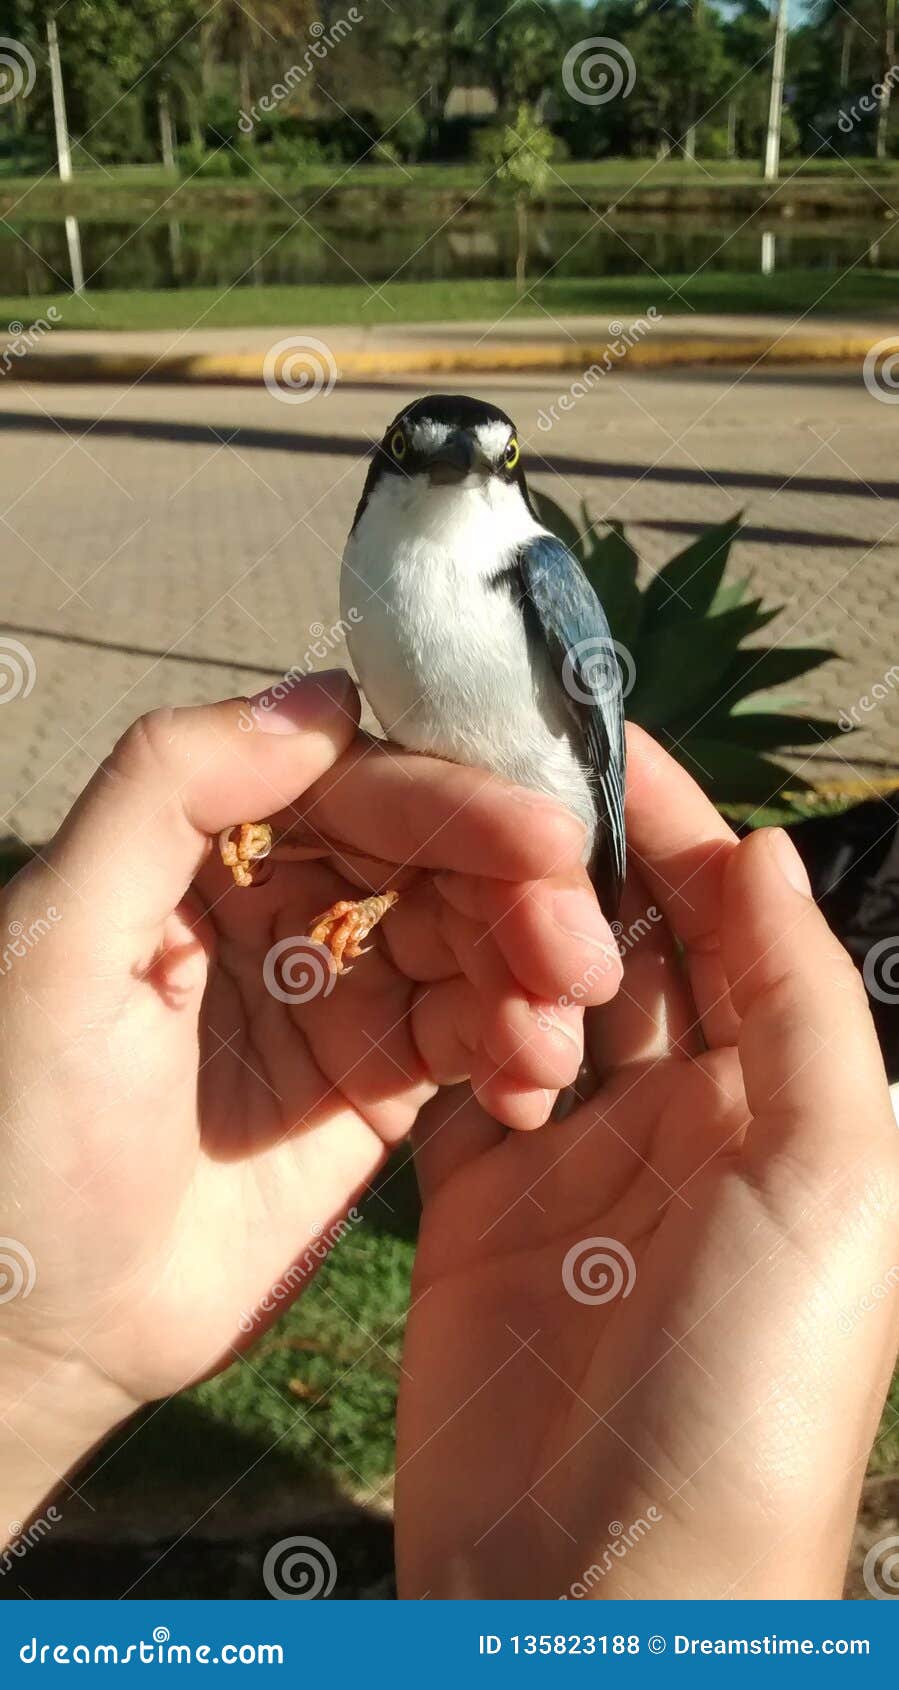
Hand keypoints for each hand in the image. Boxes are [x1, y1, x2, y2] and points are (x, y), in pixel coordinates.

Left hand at [0, 673, 619, 1528]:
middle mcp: (275, 904)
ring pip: (469, 940)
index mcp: (199, 846)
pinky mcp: (373, 1084)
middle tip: (577, 949)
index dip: (453, 800)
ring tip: (555, 1033)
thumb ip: (170, 790)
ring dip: (532, 972)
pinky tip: (534, 1079)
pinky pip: (472, 1036)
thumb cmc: (15, 1132)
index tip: (545, 835)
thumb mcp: (62, 939)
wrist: (37, 1331)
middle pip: (431, 855)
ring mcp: (331, 993)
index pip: (352, 785)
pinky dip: (518, 1044)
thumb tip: (326, 699)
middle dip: (517, 890)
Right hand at [395, 727, 898, 1599]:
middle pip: (628, 947)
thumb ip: (805, 999)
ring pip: (536, 1000)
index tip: (596, 737)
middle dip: (570, 861)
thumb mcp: (836, 1173)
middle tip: (493, 780)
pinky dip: (440, 1020)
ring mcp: (578, 1162)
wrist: (608, 1581)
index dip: (669, 825)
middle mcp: (687, 1118)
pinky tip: (408, 960)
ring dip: (497, 934)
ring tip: (443, 860)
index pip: (725, 921)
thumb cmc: (755, 1383)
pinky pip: (458, 1080)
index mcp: (786, 1098)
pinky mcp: (481, 1207)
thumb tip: (762, 846)